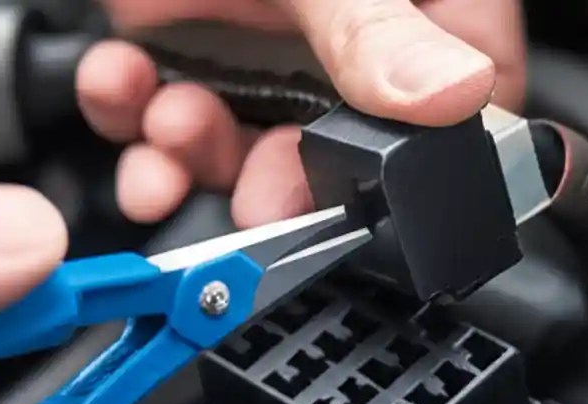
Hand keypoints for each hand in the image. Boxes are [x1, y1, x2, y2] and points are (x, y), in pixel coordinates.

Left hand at [80, 0, 526, 225]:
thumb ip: (377, 28)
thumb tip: (459, 95)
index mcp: (421, 0)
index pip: (465, 108)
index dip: (421, 172)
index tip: (366, 200)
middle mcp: (345, 29)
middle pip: (336, 150)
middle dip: (280, 181)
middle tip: (252, 197)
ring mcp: (258, 33)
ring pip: (239, 142)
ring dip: (194, 155)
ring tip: (170, 127)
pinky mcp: (179, 32)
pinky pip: (159, 107)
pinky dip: (130, 112)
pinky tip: (122, 85)